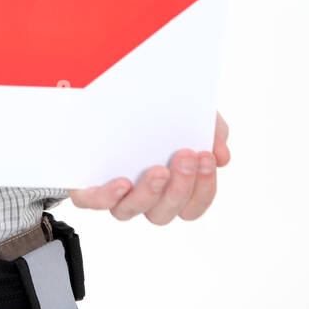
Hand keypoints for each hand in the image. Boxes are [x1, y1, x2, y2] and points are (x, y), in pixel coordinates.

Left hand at [68, 111, 229, 223]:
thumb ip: (211, 130)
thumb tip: (222, 156)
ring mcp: (113, 194)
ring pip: (131, 210)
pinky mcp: (87, 185)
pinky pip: (94, 200)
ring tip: (159, 170)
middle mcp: (141, 197)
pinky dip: (108, 196)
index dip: (204, 187)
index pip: (192, 205)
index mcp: (168, 187)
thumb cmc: (154, 113)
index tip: (207, 157)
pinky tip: (123, 182)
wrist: (103, 96)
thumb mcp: (189, 114)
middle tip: (188, 154)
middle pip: (164, 212)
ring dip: (150, 193)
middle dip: (181, 186)